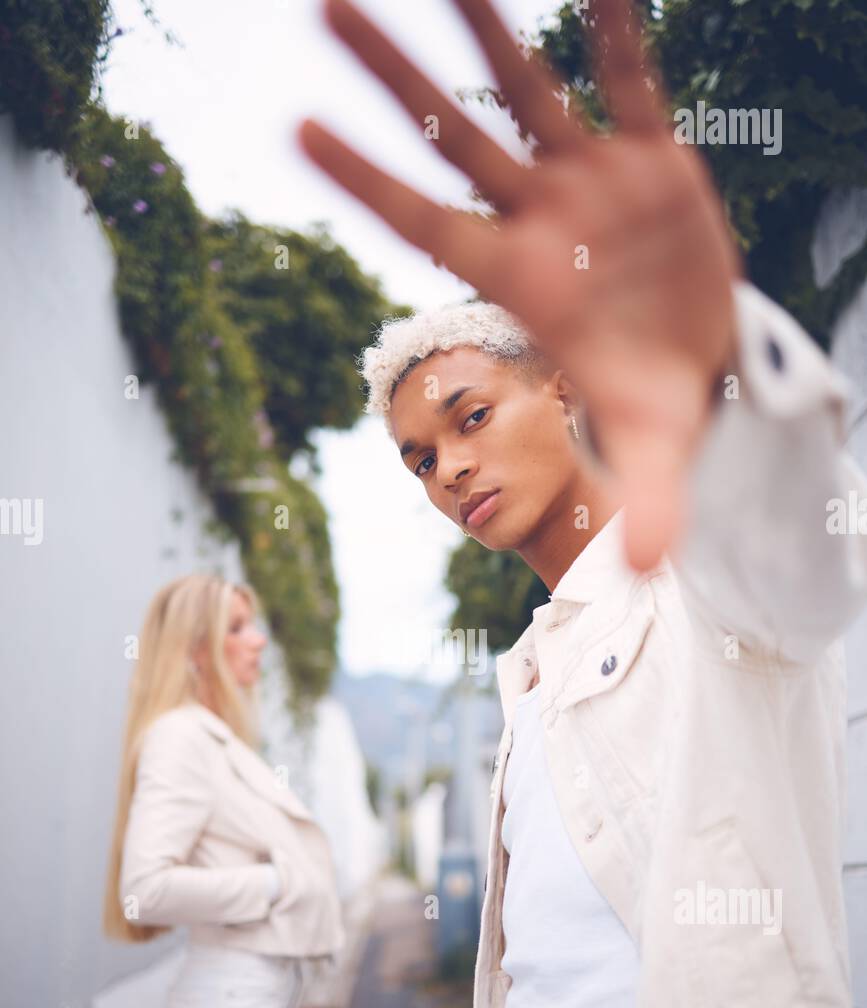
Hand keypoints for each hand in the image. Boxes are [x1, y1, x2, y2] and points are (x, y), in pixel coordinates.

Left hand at [297, 0, 740, 571]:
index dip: (364, 179)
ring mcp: (589, 185)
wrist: (696, 354)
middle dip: (392, 77)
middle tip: (322, 5)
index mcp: (516, 282)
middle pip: (450, 137)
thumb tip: (652, 568)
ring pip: (524, 94)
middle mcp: (538, 221)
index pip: (422, 221)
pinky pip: (631, 84)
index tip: (293, 130)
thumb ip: (651, 498)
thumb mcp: (655, 445)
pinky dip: (618, 36)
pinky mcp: (650, 161)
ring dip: (485, 31)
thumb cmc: (650, 397)